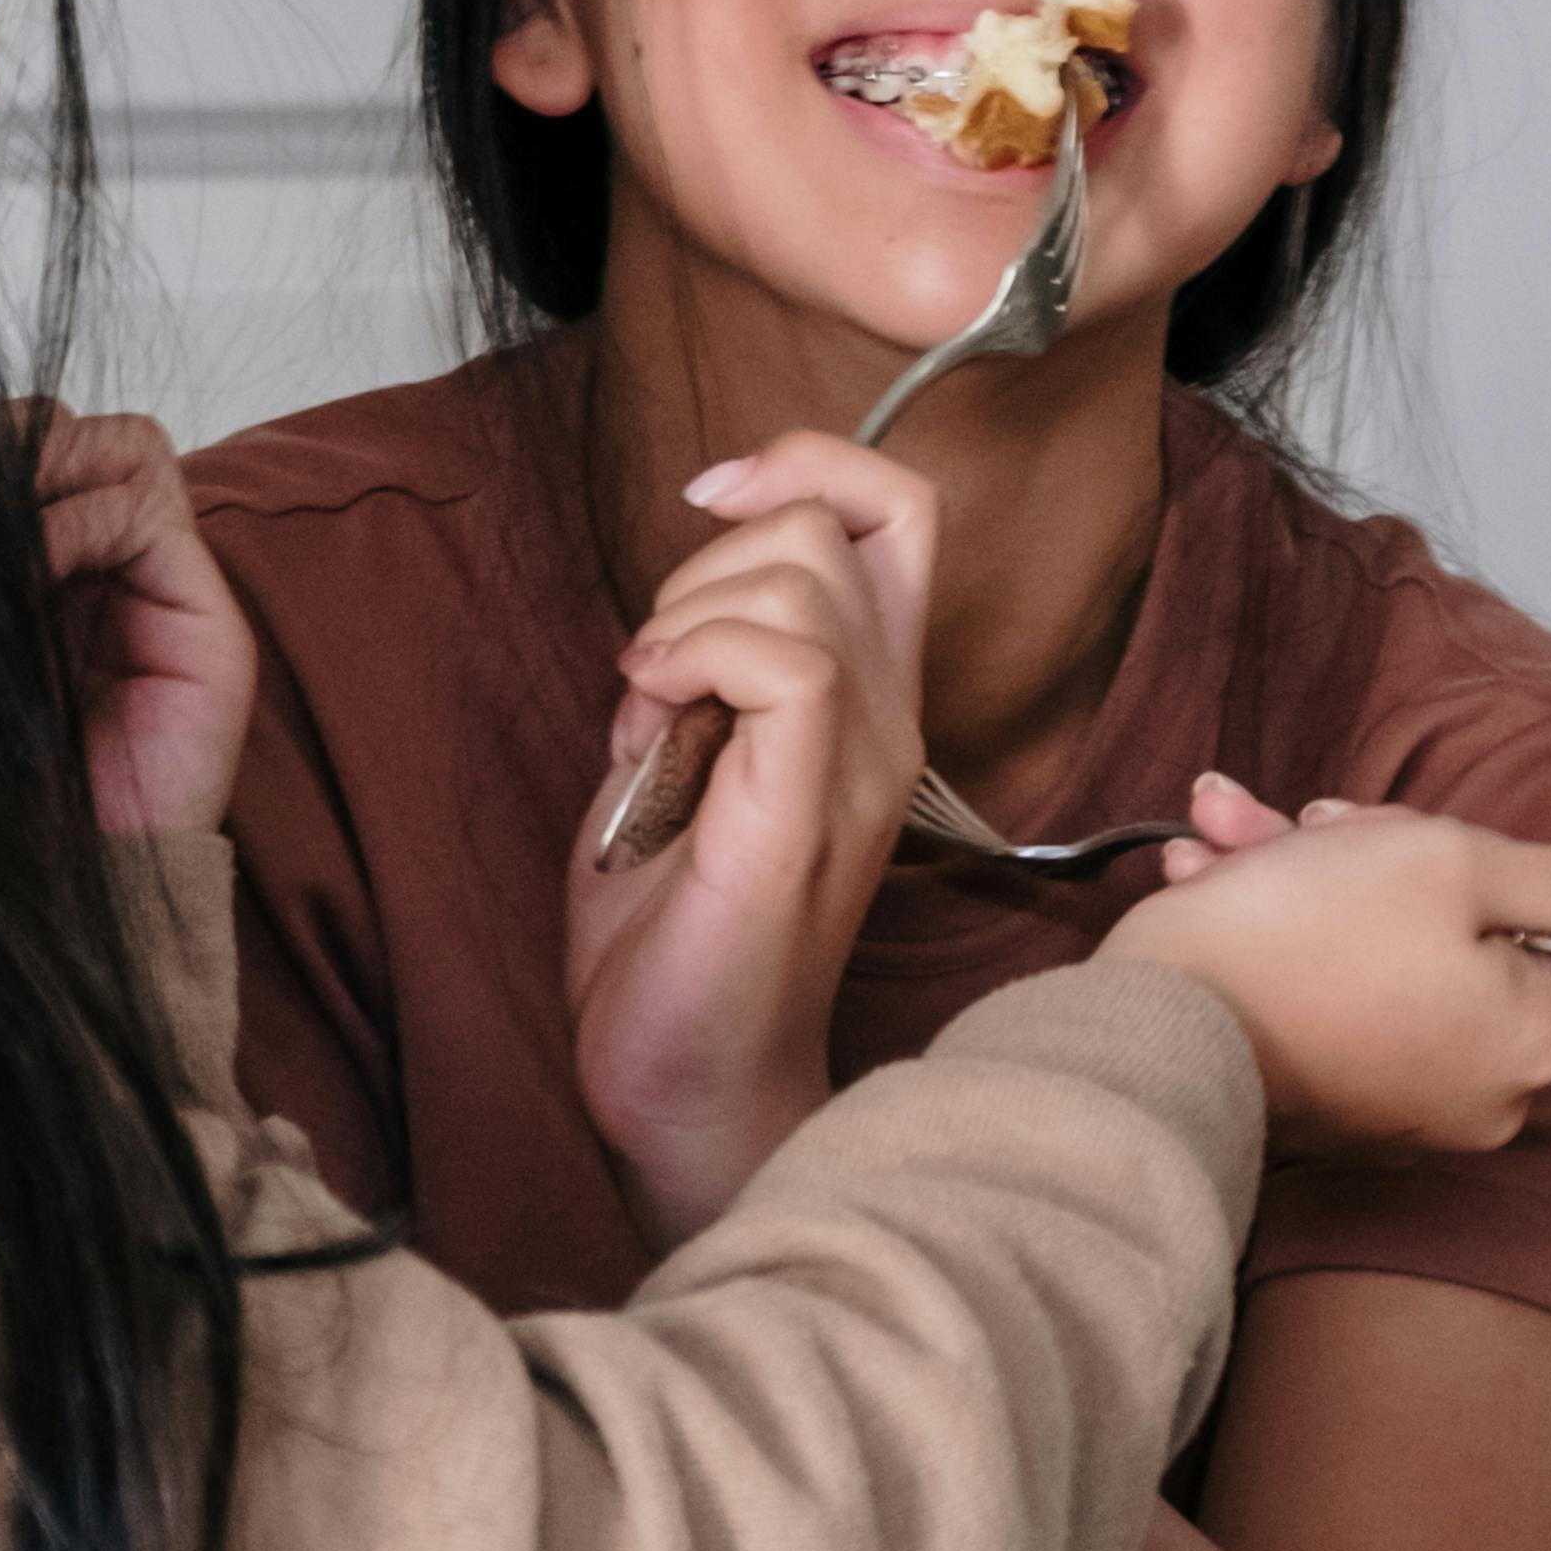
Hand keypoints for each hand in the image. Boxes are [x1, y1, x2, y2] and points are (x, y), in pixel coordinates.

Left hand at [24, 405, 253, 841]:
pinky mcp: (207, 630)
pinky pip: (147, 511)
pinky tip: (25, 573)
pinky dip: (75, 523)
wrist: (36, 891)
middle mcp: (112, 574)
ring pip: (127, 447)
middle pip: (78, 430)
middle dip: (9, 445)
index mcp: (47, 575)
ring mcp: (166, 594)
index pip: (34, 442)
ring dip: (46, 470)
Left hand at [565, 435, 936, 1243]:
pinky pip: (784, 657)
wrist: (681, 1087)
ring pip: (809, 570)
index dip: (807, 463)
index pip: (897, 512)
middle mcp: (886, 721)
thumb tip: (664, 630)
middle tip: (658, 661)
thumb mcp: (667, 771)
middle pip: (842, 519)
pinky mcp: (806, 809)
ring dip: (695, 604)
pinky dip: (697, 650)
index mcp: (863, 704)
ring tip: (653, 701)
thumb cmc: (668, 946)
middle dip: (716, 551)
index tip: (709, 499)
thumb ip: (688, 684)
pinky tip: (653, 714)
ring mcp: (858, 763)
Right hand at [1105, 793, 1550, 1158]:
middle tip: (1316, 823)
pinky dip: (1280, 933)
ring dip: (1311, 877)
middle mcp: (1484, 1093)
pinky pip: (1329, 995)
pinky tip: (1214, 882)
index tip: (1417, 836)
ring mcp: (1402, 1107)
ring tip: (1236, 836)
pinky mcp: (1329, 1106)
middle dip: (1379, 857)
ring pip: (1383, 952)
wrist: (1151, 1031)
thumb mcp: (1455, 864)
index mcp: (1533, 1037)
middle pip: (1470, 935)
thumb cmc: (1302, 939)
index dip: (1500, 863)